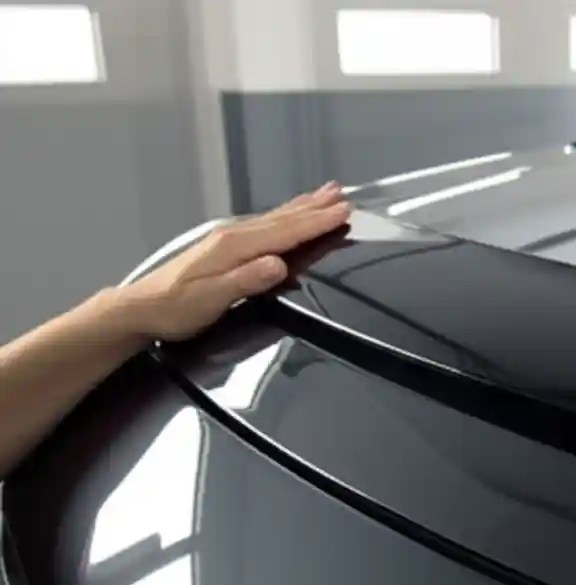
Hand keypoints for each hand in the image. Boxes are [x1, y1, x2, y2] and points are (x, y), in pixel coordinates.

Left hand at [113, 182, 350, 341]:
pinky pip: (265, 225)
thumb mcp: (212, 299)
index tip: (344, 210)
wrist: (139, 308)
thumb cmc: (175, 308)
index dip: (316, 222)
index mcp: (234, 246)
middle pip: (283, 218)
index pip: (285, 232)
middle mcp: (233, 236)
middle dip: (315, 207)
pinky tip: (289, 216)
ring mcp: (228, 239)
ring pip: (274, 218)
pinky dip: (284, 216)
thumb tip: (279, 264)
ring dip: (302, 207)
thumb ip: (247, 280)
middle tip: (342, 193)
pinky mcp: (224, 246)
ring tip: (325, 194)